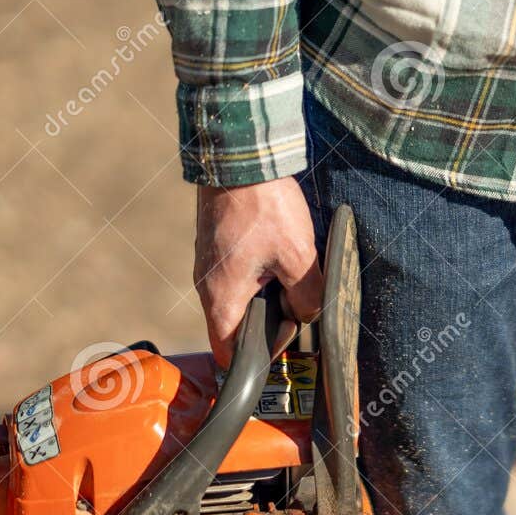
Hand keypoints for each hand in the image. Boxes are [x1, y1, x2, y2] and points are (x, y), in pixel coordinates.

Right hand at [193, 177, 321, 366]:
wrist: (239, 157)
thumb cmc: (263, 207)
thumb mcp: (298, 257)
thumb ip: (307, 297)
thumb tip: (306, 314)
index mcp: (221, 299)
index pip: (229, 353)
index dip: (258, 357)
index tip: (285, 339)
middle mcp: (208, 286)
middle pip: (238, 326)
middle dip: (270, 323)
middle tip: (297, 304)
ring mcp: (209, 265)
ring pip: (240, 298)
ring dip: (267, 295)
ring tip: (291, 275)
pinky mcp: (216, 247)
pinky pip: (238, 275)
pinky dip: (260, 274)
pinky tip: (280, 256)